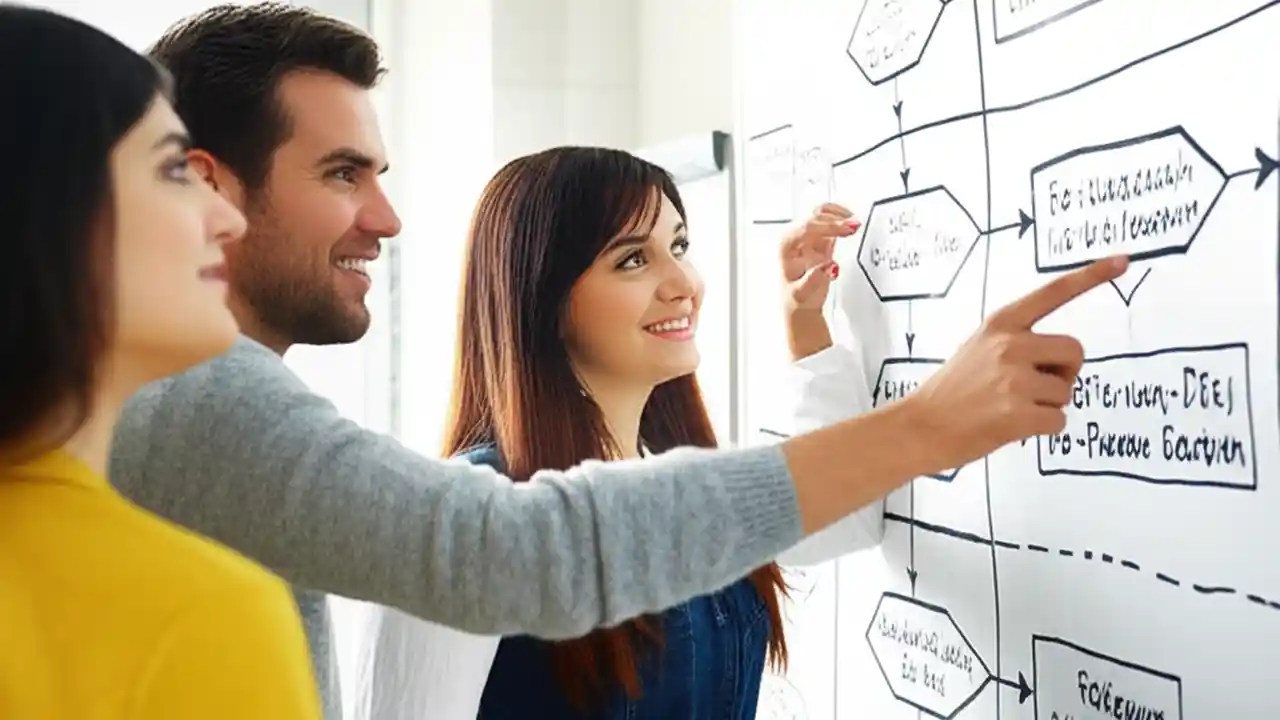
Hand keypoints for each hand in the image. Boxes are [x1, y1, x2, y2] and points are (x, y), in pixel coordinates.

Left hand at [780, 203, 860, 312]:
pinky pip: (830, 222)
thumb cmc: (798, 298)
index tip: (847, 229)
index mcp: (787, 245)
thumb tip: (830, 266)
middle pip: (815, 217)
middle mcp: (796, 237)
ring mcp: (808, 237)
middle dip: (836, 219)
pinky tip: (852, 225)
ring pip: (822, 214)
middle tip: (855, 226)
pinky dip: (842, 220)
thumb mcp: (802, 295)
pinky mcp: (820, 240)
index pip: (808, 227)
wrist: (801, 305)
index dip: (829, 226)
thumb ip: (814, 280)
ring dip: (840, 215)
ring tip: (855, 223)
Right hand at [905, 255, 1129, 468]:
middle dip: (1065, 373)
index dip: (1092, 276)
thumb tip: (1057, 362)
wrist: (919, 428)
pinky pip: (1058, 420)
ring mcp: (1014, 379)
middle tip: (1036, 388)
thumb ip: (1015, 344)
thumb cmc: (950, 392)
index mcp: (1001, 324)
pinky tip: (1013, 427)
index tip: (1123, 260)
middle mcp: (1010, 344)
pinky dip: (1043, 429)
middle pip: (1075, 351)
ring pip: (1066, 391)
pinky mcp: (1018, 413)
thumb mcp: (977, 349)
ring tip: (1011, 409)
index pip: (1054, 292)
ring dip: (1048, 405)